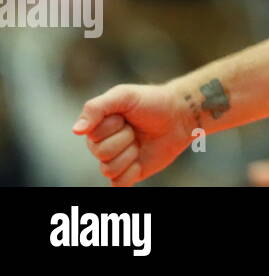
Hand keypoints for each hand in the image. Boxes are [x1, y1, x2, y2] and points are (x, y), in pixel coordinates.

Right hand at [72, 83, 192, 186]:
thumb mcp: (124, 95)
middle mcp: (101, 144)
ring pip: (109, 169)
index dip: (114, 126)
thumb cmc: (152, 101)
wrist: (181, 115)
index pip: (93, 135)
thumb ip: (96, 108)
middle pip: (101, 153)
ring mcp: (115, 159)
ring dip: (130, 154)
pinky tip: (140, 159)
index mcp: (96, 126)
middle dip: (125, 139)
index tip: (126, 116)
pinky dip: (131, 173)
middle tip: (136, 128)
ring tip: (140, 142)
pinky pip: (118, 184)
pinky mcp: (129, 173)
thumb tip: (76, 130)